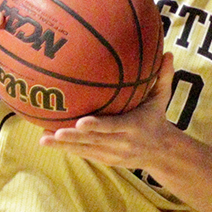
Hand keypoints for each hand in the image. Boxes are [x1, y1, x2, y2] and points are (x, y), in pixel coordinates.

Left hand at [38, 56, 178, 169]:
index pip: (114, 127)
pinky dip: (66, 148)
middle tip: (54, 132)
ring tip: (43, 139)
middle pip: (94, 141)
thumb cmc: (156, 118)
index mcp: (134, 127)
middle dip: (74, 138)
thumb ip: (164, 76)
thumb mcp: (163, 99)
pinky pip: (83, 153)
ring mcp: (111, 154)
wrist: (161, 152)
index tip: (81, 121)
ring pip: (84, 150)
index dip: (97, 126)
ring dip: (63, 145)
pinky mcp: (104, 160)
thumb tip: (169, 52)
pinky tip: (47, 140)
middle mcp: (121, 143)